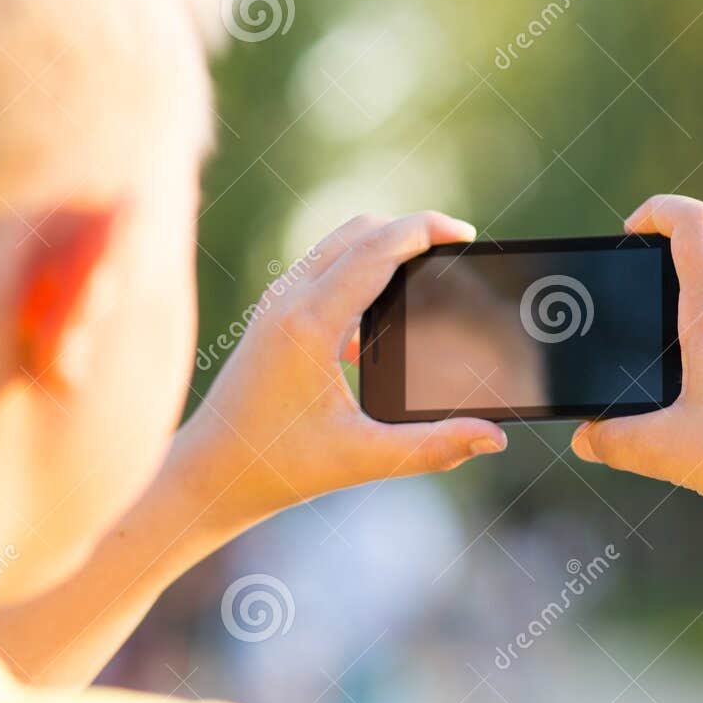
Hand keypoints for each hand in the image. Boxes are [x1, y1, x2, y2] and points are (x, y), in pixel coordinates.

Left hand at [174, 212, 507, 525]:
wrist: (209, 472)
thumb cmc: (276, 467)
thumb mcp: (362, 459)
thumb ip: (433, 447)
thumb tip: (493, 437)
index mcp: (309, 323)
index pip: (376, 248)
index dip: (425, 230)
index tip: (465, 235)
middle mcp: (287, 300)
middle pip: (358, 231)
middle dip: (409, 231)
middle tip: (454, 251)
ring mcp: (275, 303)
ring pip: (337, 246)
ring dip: (382, 249)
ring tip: (425, 278)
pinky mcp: (271, 315)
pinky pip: (321, 272)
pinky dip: (358, 273)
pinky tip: (376, 330)